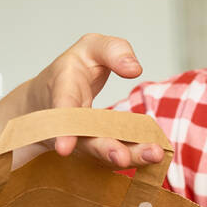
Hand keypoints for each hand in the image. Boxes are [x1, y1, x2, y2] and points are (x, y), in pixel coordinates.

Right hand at [26, 33, 166, 165]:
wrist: (50, 98)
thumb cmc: (74, 71)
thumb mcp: (91, 48)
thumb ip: (113, 51)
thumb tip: (134, 69)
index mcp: (62, 91)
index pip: (62, 108)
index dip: (63, 129)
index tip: (64, 149)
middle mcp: (69, 123)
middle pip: (85, 140)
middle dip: (104, 150)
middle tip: (122, 158)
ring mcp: (82, 142)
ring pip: (103, 155)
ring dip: (129, 157)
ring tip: (153, 155)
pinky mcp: (97, 153)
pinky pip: (114, 157)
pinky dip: (135, 158)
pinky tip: (155, 158)